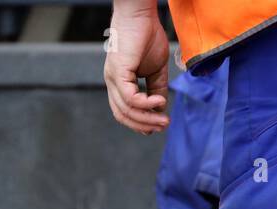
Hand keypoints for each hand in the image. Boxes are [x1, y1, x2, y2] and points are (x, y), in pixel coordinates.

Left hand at [104, 0, 170, 133]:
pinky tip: (159, 102)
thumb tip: (160, 108)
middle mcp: (112, 82)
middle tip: (164, 125)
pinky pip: (130, 97)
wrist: (141, 14)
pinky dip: (145, 104)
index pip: (124, 111)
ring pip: (126, 109)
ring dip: (147, 118)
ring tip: (164, 119)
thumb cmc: (147, 36)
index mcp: (119, 82)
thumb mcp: (156, 70)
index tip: (158, 127)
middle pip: (123, 115)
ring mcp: (113, 77)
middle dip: (144, 125)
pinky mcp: (118, 71)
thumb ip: (157, 89)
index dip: (140, 122)